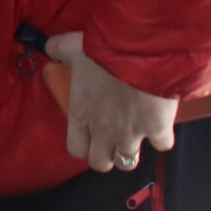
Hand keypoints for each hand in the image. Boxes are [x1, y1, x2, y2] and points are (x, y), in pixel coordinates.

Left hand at [47, 30, 177, 173]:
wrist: (142, 51)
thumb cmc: (102, 50)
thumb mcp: (71, 47)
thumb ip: (57, 49)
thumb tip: (49, 48)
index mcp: (80, 114)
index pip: (75, 148)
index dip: (83, 144)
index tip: (90, 133)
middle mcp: (103, 130)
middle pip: (100, 163)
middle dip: (106, 155)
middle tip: (112, 139)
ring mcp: (131, 133)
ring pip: (128, 161)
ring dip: (131, 150)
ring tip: (135, 135)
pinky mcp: (158, 129)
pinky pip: (162, 145)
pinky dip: (162, 137)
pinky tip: (161, 125)